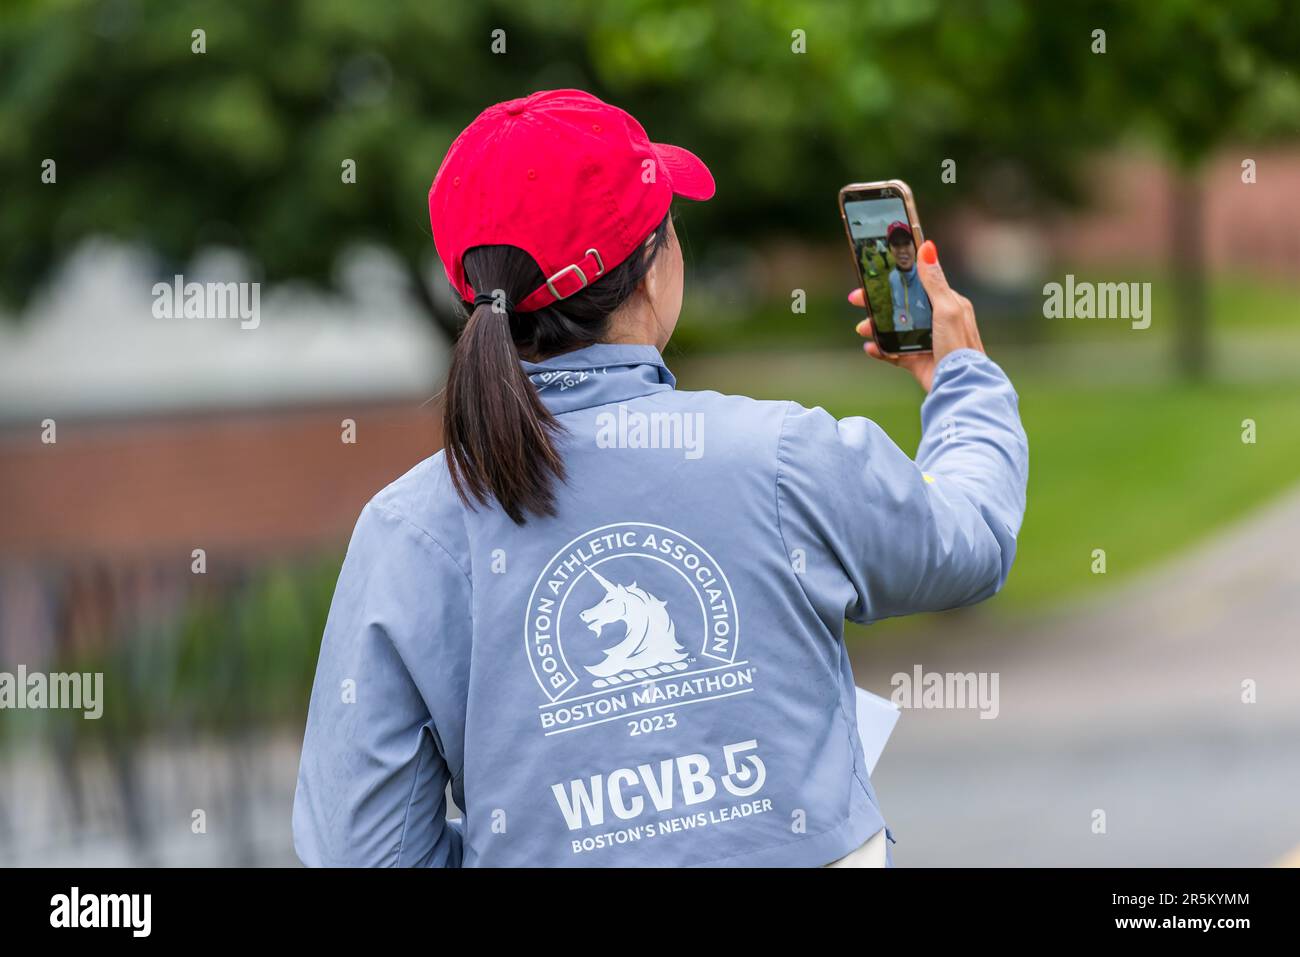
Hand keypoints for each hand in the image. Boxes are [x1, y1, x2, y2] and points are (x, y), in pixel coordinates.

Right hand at [849, 240, 984, 392]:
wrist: (959, 384)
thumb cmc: (959, 344)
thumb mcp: (947, 308)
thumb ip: (934, 281)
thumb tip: (927, 247)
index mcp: (947, 304)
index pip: (918, 284)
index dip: (896, 278)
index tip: (876, 274)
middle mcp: (937, 321)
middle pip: (901, 306)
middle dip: (879, 303)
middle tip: (857, 300)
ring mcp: (925, 342)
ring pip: (895, 328)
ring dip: (876, 326)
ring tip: (863, 328)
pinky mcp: (917, 361)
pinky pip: (894, 353)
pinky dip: (880, 349)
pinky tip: (870, 347)